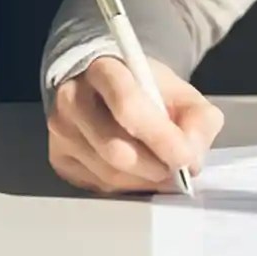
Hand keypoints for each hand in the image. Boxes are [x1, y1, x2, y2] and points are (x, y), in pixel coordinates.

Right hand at [47, 56, 223, 193]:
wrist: (107, 85)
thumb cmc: (146, 87)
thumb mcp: (181, 92)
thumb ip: (197, 120)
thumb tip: (192, 159)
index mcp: (104, 70)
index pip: (128, 107)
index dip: (161, 138)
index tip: (187, 158)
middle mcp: (72, 99)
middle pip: (115, 148)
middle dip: (155, 166)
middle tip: (180, 170)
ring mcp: (61, 130)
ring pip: (107, 173)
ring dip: (145, 180)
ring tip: (165, 171)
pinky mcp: (58, 157)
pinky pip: (97, 185)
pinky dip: (128, 186)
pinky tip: (142, 174)